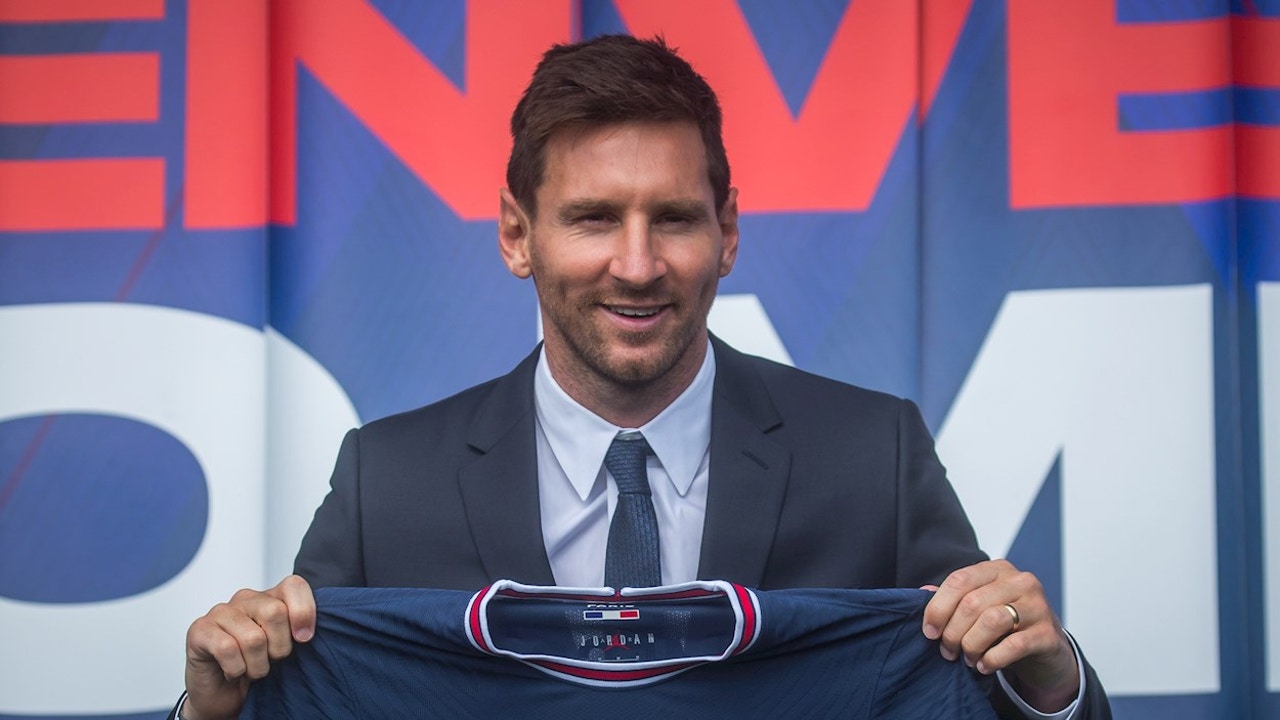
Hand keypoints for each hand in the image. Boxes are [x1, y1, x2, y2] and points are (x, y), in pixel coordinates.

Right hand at [182, 575, 315, 719]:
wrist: (224, 694)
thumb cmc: (257, 668)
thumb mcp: (286, 648)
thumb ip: (299, 632)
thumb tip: (306, 633)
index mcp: (271, 597)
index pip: (294, 586)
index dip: (304, 612)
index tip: (304, 639)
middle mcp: (246, 599)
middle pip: (275, 612)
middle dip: (279, 648)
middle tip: (271, 660)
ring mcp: (221, 612)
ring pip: (253, 638)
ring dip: (257, 666)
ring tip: (251, 669)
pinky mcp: (200, 629)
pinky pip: (227, 649)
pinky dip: (235, 670)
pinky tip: (232, 672)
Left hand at [922, 559, 1078, 712]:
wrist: (1048, 651)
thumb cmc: (1007, 627)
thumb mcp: (980, 609)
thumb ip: (953, 599)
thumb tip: (922, 593)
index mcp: (998, 570)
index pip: (959, 580)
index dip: (938, 607)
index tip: (929, 632)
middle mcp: (1020, 582)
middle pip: (972, 603)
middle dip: (952, 632)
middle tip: (947, 652)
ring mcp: (1038, 606)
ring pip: (992, 621)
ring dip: (971, 645)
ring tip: (967, 659)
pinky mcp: (1048, 634)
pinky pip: (1014, 645)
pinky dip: (992, 659)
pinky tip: (984, 667)